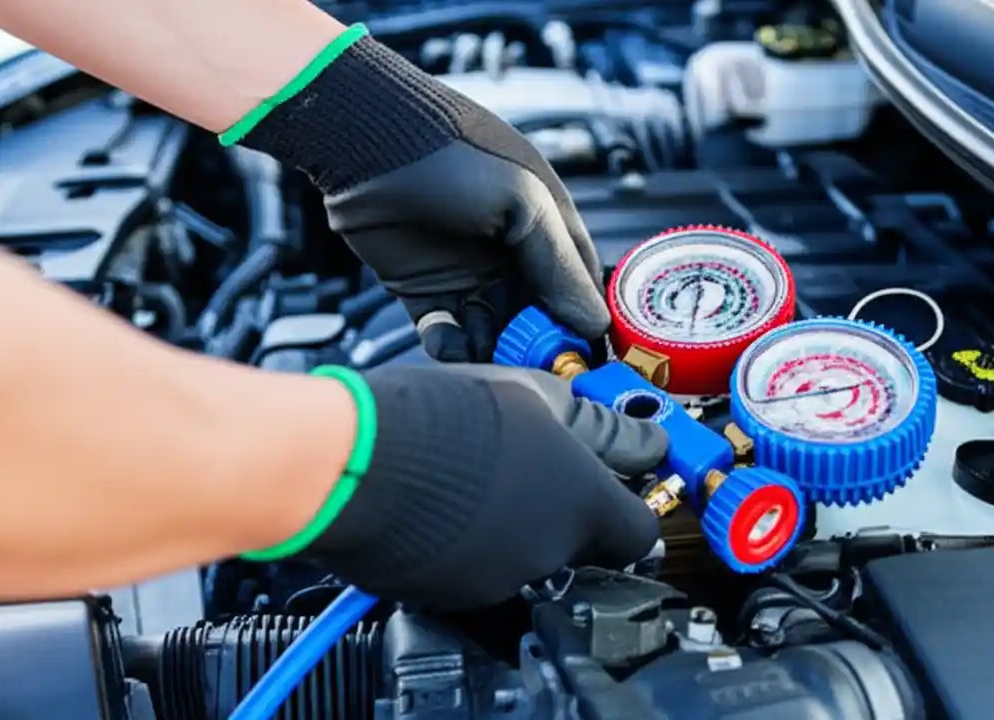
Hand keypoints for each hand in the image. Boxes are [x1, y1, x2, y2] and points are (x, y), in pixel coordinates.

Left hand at [238, 34, 607, 361]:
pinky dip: (450, 346)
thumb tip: (595, 324)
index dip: (584, 323)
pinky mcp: (422, 289)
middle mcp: (509, 251)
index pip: (577, 284)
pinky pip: (445, 332)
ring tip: (493, 363)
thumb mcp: (522, 202)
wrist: (364, 138)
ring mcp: (465, 272)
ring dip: (495, 352)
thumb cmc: (450, 153)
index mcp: (544, 222)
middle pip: (536, 316)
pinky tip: (450, 343)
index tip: (586, 361)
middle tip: (537, 373)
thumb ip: (558, 264)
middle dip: (538, 346)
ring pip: (492, 331)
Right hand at [301, 365, 667, 609]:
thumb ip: (598, 424)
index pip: (638, 533)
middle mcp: (548, 553)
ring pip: (524, 555)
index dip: (628, 507)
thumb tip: (642, 437)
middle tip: (529, 464)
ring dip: (510, 522)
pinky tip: (442, 503)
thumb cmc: (435, 418)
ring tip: (472, 475)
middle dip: (561, 508)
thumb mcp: (533, 395)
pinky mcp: (449, 595)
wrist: (351, 460)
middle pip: (578, 541)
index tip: (619, 482)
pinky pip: (474, 569)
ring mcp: (497, 580)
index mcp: (581, 505)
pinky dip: (466, 543)